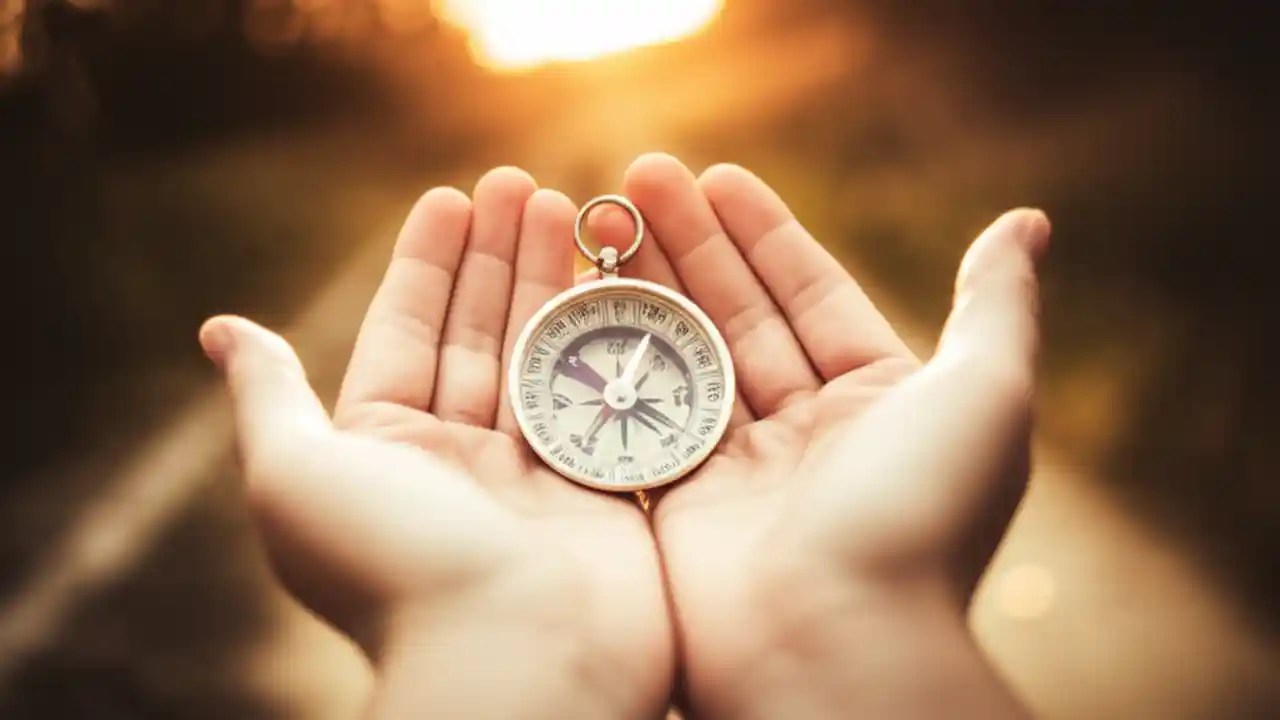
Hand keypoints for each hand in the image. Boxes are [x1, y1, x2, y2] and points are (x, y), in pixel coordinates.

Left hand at [200, 169, 671, 718]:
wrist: (515, 663)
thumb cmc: (395, 569)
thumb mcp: (296, 477)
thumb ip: (270, 397)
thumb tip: (221, 328)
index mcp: (389, 452)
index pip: (407, 335)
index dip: (426, 264)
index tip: (450, 196)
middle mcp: (462, 461)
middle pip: (481, 333)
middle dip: (498, 256)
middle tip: (520, 184)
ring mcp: (539, 474)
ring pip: (546, 356)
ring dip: (554, 280)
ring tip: (567, 205)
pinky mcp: (605, 488)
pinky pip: (607, 396)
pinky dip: (613, 337)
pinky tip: (620, 278)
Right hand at [590, 154, 1046, 717]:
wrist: (835, 650)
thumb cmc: (918, 517)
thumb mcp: (988, 396)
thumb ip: (995, 304)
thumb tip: (1026, 221)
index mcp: (876, 403)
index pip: (813, 296)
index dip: (766, 234)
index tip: (717, 177)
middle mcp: (805, 434)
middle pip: (738, 315)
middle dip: (692, 243)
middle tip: (640, 174)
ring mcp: (737, 470)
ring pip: (683, 357)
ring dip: (646, 285)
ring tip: (602, 215)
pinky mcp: (677, 504)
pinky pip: (641, 414)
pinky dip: (613, 358)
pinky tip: (580, 297)